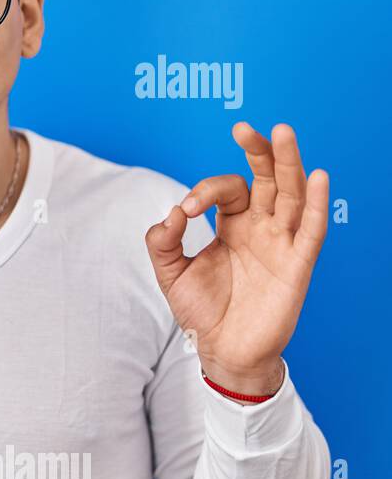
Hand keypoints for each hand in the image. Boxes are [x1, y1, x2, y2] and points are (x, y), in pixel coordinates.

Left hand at [144, 122, 329, 396]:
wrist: (221, 351)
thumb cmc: (201, 311)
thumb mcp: (170, 273)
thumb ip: (163, 241)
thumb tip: (171, 212)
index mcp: (232, 225)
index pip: (226, 190)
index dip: (205, 191)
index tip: (186, 211)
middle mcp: (261, 227)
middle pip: (267, 178)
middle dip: (259, 151)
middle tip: (245, 127)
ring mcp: (281, 243)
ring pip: (291, 194)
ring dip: (289, 163)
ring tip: (283, 132)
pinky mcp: (297, 266)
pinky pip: (312, 231)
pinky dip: (316, 204)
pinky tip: (316, 176)